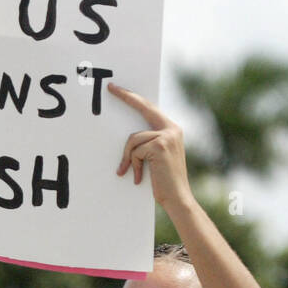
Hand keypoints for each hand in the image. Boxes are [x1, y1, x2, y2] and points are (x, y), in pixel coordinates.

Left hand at [109, 83, 192, 210]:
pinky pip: (135, 151)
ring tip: (130, 172)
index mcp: (172, 130)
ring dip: (128, 157)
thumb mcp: (157, 158)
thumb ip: (150, 143)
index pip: (150, 108)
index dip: (133, 98)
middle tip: (110, 87)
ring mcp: (167, 136)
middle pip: (143, 107)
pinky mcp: (159, 146)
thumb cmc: (164, 182)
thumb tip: (130, 137)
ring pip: (134, 138)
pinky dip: (133, 165)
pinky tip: (139, 178)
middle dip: (126, 96)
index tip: (118, 89)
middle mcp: (172, 129)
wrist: (178, 199)